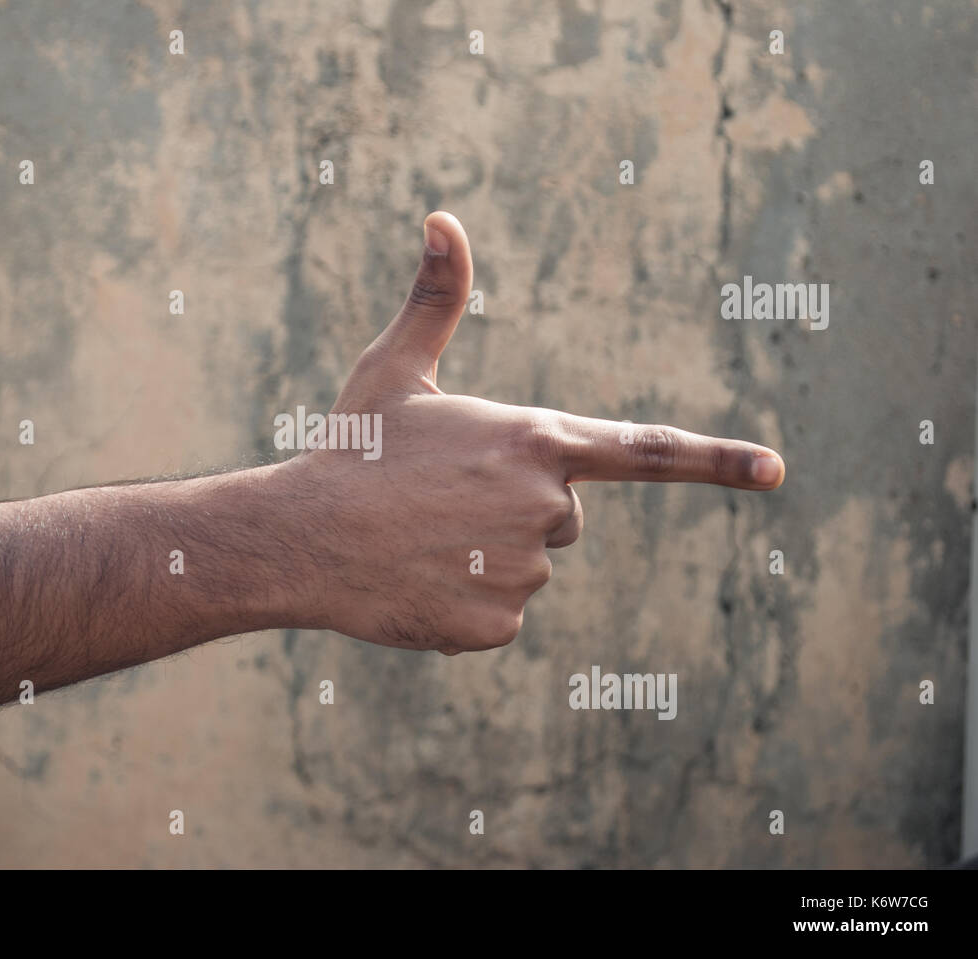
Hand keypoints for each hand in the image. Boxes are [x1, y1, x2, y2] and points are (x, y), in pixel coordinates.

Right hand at [277, 211, 784, 654]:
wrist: (299, 537)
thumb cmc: (352, 449)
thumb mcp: (395, 370)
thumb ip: (436, 298)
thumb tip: (442, 216)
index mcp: (534, 440)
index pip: (646, 452)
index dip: (716, 460)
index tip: (777, 470)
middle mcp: (544, 506)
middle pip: (562, 517)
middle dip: (512, 511)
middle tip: (440, 503)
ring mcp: (523, 571)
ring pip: (526, 567)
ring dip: (482, 557)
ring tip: (419, 540)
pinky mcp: (496, 623)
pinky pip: (497, 613)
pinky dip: (462, 602)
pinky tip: (416, 580)